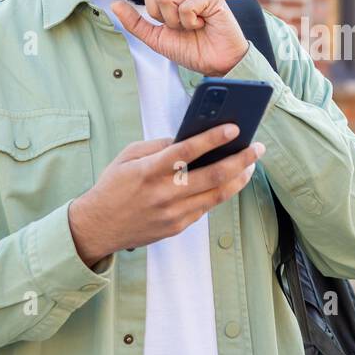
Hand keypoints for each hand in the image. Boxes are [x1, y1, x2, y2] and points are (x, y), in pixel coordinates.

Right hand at [67, 122, 264, 266]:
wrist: (97, 227)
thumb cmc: (114, 186)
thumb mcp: (128, 156)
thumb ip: (159, 145)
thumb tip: (189, 137)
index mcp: (149, 171)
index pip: (187, 151)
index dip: (213, 138)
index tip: (234, 127)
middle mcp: (164, 193)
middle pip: (212, 175)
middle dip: (240, 159)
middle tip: (257, 147)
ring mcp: (173, 213)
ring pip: (217, 195)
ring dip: (239, 178)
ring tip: (251, 164)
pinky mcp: (177, 227)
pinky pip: (206, 207)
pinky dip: (222, 192)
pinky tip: (232, 181)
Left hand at [108, 0, 249, 76]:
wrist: (215, 63)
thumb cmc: (191, 49)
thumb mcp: (155, 37)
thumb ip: (135, 22)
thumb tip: (114, 5)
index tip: (160, 14)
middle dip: (160, 14)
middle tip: (179, 25)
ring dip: (176, 21)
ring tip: (192, 26)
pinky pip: (186, 6)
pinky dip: (190, 23)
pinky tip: (202, 24)